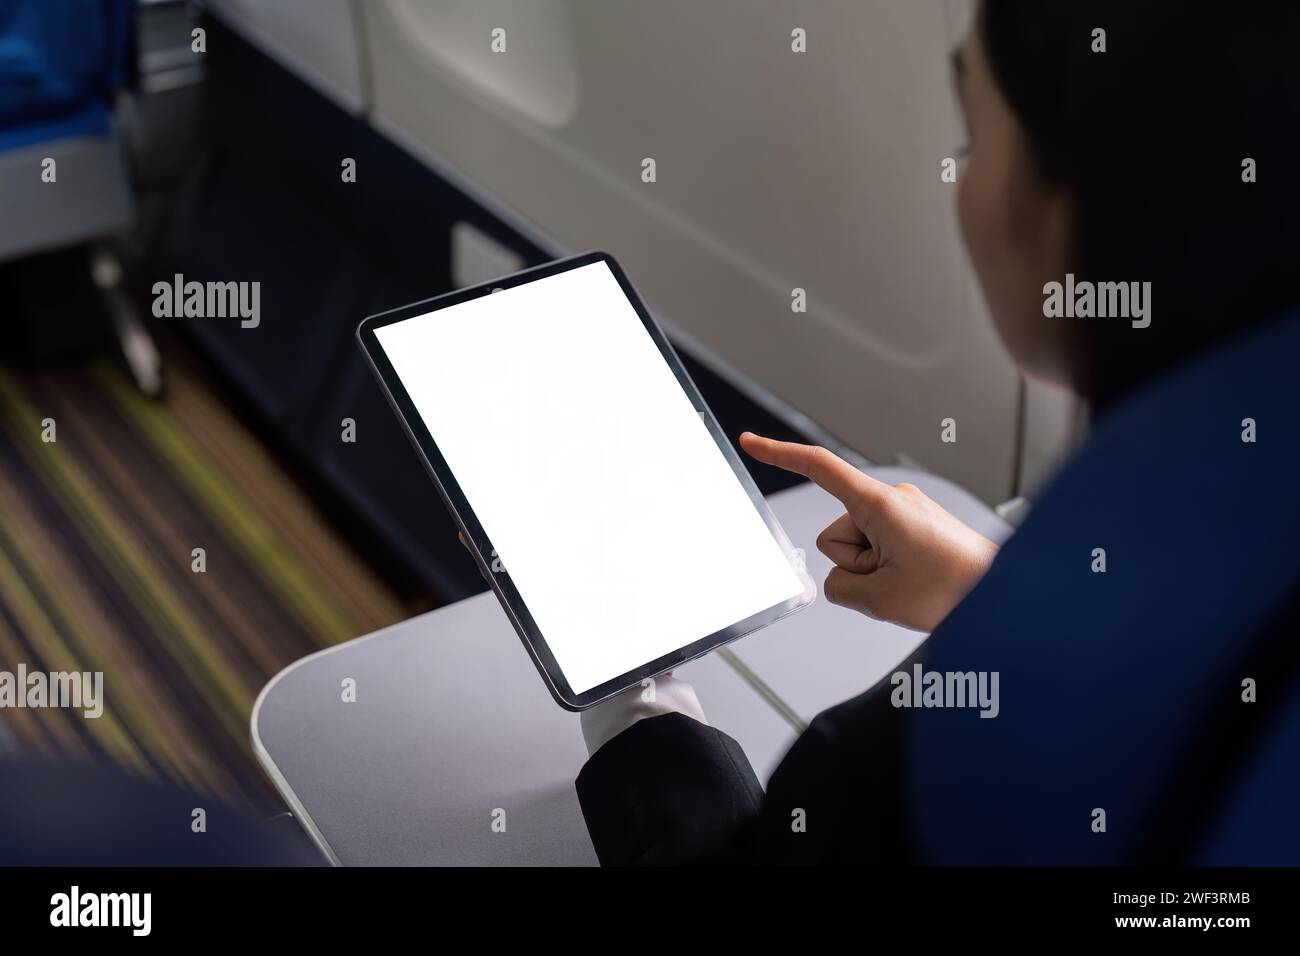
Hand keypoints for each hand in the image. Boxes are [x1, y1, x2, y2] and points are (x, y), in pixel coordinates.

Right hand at [740, 432, 998, 631]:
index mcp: (879, 504)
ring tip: (913, 581)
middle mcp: (892, 499)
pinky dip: (890, 569)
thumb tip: (842, 578)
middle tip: (896, 581)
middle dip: (856, 565)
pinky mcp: (915, 523)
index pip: (818, 468)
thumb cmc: (956, 589)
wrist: (1005, 594)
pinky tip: (918, 578)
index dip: (780, 454)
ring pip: (858, 547)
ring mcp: (905, 510)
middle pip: (837, 535)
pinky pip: (880, 548)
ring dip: (876, 571)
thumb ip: (841, 586)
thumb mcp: (879, 599)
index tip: (752, 442)